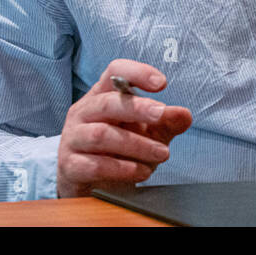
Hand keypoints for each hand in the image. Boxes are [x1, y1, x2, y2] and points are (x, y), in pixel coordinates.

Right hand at [57, 60, 192, 197]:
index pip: (115, 71)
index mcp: (102, 95)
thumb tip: (185, 115)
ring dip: (137, 144)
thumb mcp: (148, 132)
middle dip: (138, 108)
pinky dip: (122, 169)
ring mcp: (73, 138)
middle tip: (162, 115)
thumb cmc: (120, 149)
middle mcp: (83, 112)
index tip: (162, 83)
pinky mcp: (70, 166)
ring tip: (162, 153)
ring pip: (102, 135)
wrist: (91, 183)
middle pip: (108, 103)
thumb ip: (166, 122)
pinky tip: (142, 172)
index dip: (137, 72)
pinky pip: (95, 165)